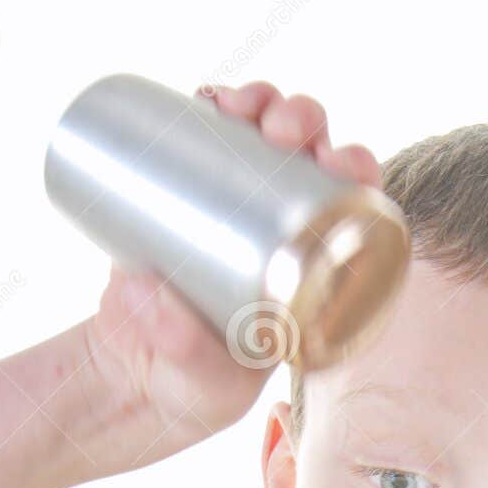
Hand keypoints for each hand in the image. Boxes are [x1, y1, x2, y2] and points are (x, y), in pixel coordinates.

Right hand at [79, 81, 381, 471]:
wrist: (130, 377)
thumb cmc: (187, 393)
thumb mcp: (201, 384)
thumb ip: (183, 350)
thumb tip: (148, 291)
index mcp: (316, 282)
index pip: (353, 217)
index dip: (357, 176)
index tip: (339, 161)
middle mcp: (286, 240)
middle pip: (314, 167)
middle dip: (311, 128)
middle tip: (283, 127)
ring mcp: (240, 215)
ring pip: (267, 145)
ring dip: (267, 106)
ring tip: (244, 104)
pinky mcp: (193, 200)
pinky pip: (213, 144)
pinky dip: (217, 110)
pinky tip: (218, 95)